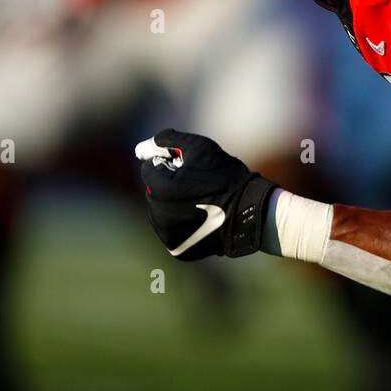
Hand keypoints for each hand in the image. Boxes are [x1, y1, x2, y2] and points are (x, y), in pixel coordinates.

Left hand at [135, 129, 275, 260]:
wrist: (250, 213)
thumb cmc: (226, 177)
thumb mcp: (200, 147)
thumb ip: (167, 141)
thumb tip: (140, 149)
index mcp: (161, 187)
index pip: (150, 169)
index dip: (169, 164)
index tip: (190, 168)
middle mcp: (159, 214)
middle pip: (153, 191)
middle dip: (168, 185)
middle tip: (196, 184)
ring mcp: (167, 234)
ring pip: (159, 212)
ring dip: (171, 204)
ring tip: (199, 202)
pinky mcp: (177, 248)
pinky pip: (170, 230)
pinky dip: (180, 223)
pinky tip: (200, 218)